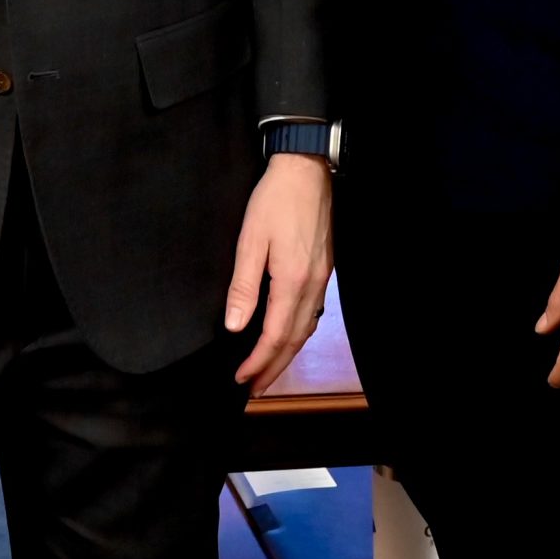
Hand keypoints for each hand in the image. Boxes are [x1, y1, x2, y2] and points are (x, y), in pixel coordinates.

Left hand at [226, 153, 332, 391]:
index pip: (274, 335)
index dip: (258, 362)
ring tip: (269, 370)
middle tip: (254, 389)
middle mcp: (312, 285)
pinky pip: (314, 312)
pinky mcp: (325, 268)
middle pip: (294, 340)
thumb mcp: (250, 239)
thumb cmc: (274, 200)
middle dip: (274, 368)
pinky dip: (299, 332)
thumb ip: (243, 286)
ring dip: (287, 353)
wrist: (306, 169)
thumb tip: (234, 325)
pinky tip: (288, 334)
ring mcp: (323, 277)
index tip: (241, 379)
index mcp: (292, 281)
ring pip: (307, 328)